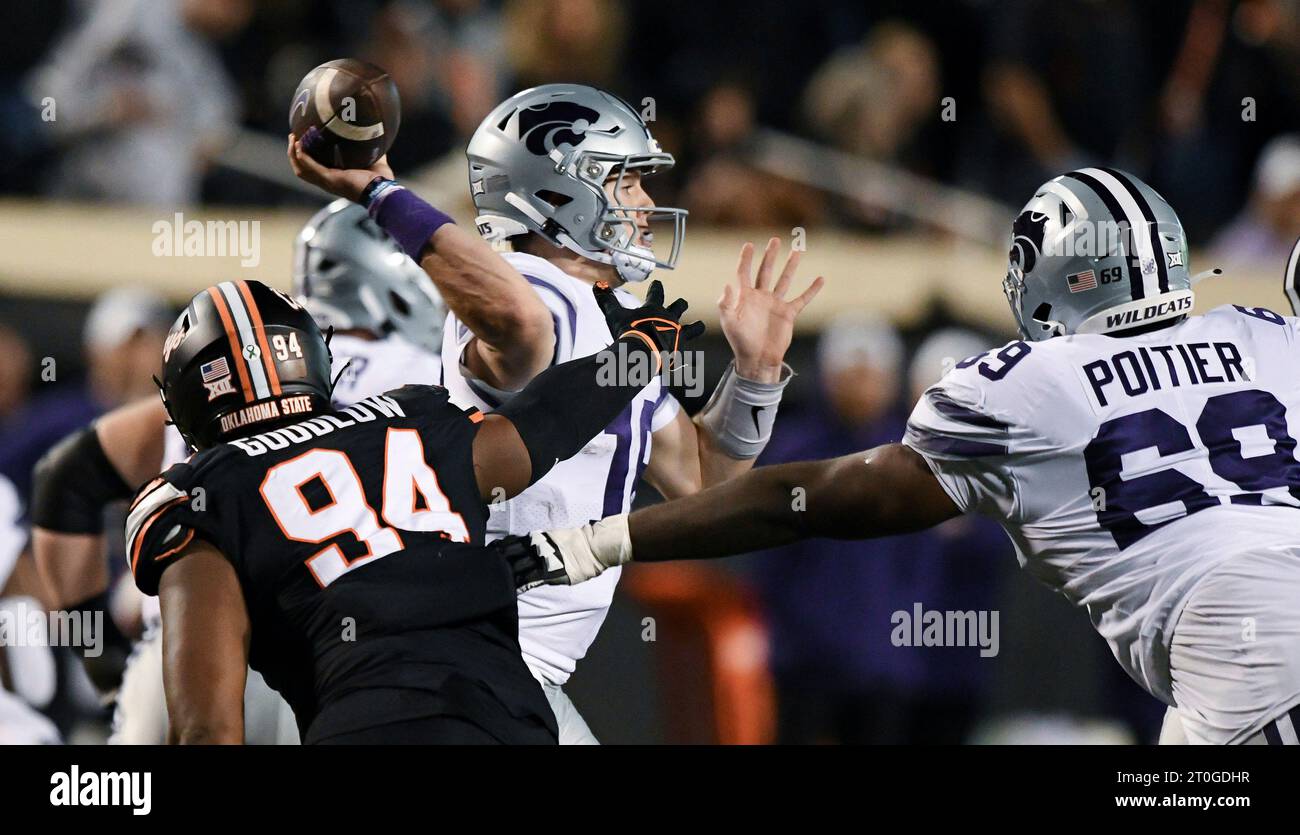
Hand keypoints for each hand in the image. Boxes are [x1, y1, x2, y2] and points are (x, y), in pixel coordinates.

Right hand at [286, 133, 393, 201]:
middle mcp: (328, 182)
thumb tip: (378, 136)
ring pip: (301, 169)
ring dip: (294, 154)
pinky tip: (298, 145)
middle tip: (293, 138)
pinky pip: (309, 166)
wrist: (382, 190)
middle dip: (294, 154)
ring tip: (292, 138)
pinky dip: (302, 156)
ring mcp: (327, 182)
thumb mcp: (375, 161)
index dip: (306, 157)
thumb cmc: (381, 180)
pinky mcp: (329, 179)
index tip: (303, 142)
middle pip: (302, 169)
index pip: (314, 169)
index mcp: (335, 179)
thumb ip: (374, 150)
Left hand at [492, 523, 629, 591]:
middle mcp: (536, 547)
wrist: (593, 546)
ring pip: (517, 567)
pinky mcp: (550, 573)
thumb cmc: (578, 541)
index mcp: (537, 538)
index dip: (499, 548)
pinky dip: (519, 584)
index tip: (489, 552)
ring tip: (494, 581)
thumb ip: (541, 542)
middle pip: (509, 554)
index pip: (512, 542)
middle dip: (497, 561)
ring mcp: (542, 560)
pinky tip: (511, 589)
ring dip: (505, 574)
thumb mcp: (555, 537)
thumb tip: (530, 546)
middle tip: (484, 568)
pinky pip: (530, 579)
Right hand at [594, 279, 705, 354]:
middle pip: (679, 307)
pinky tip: (696, 363)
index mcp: (655, 310)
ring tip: (700, 325)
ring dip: (696, 327)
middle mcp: (670, 321)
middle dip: (680, 305)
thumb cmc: (628, 333)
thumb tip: (597, 284)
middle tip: (682, 303)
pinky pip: (690, 358)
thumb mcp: (614, 315)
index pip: (657, 293)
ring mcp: (677, 337)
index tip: (658, 283)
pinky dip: (692, 361)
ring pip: (693, 329)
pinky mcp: (679, 354)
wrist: (640, 355)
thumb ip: (606, 300)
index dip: (656, 287)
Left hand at [720, 238, 823, 381]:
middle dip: (770, 256)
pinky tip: (820, 279)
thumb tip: (727, 284)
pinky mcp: (788, 314)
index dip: (745, 259)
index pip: (744, 272)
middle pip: (765, 271)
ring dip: (791, 266)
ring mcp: (775, 304)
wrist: (757, 359)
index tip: (749, 245)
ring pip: (784, 280)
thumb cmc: (740, 342)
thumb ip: (726, 303)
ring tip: (798, 251)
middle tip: (775, 240)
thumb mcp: (729, 322)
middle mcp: (760, 297)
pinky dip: (811, 290)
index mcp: (745, 297)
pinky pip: (802, 299)